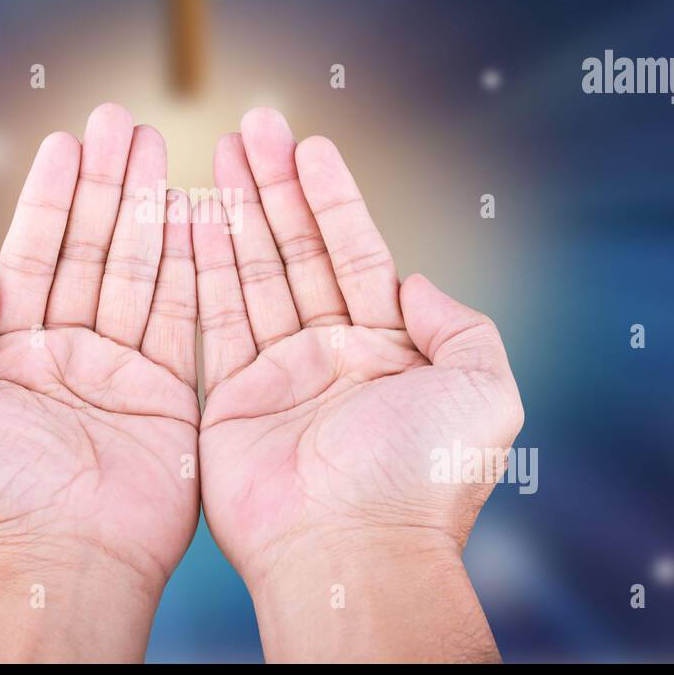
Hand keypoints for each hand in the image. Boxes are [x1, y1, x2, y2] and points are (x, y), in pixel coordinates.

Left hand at [0, 104, 198, 661]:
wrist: (53, 567)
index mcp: (9, 355)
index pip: (34, 255)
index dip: (50, 196)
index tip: (67, 141)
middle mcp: (66, 356)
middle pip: (92, 249)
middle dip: (107, 183)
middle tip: (122, 118)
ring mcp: (121, 373)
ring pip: (139, 269)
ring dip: (150, 206)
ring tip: (160, 145)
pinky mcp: (169, 397)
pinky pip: (183, 315)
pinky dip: (191, 263)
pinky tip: (197, 213)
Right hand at [194, 108, 523, 661]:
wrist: (354, 550)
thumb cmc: (423, 479)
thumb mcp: (484, 391)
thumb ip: (463, 327)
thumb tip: (419, 284)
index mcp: (388, 350)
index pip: (355, 252)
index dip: (332, 197)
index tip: (309, 144)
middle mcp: (331, 355)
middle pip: (298, 250)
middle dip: (275, 187)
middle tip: (254, 125)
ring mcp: (278, 376)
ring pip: (252, 273)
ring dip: (235, 213)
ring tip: (217, 153)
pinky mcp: (230, 400)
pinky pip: (212, 320)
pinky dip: (201, 269)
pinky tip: (189, 221)